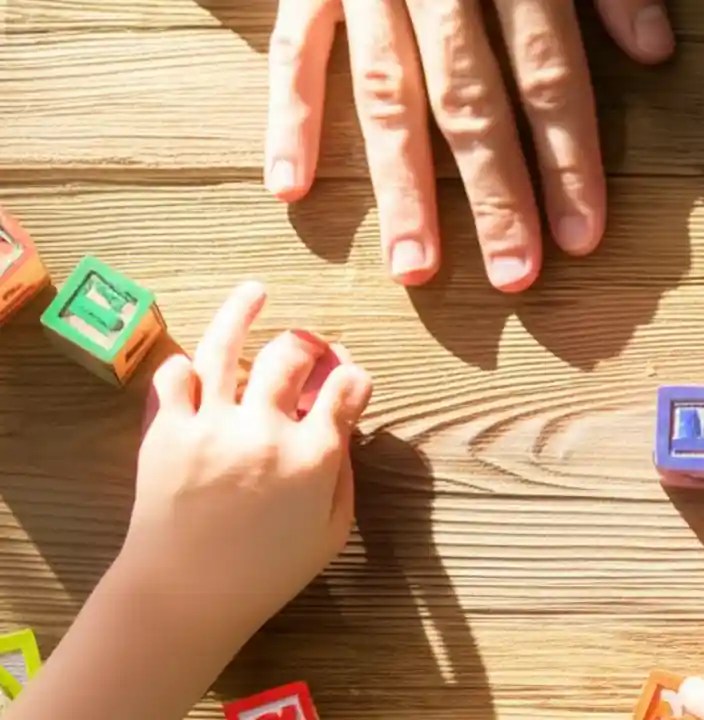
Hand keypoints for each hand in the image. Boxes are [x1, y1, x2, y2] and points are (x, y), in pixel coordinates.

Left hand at [124, 281, 372, 632]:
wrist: (184, 593)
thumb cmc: (266, 573)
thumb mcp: (330, 534)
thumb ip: (343, 476)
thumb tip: (343, 432)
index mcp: (313, 456)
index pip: (346, 389)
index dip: (353, 376)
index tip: (351, 377)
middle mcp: (266, 428)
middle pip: (292, 355)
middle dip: (306, 343)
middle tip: (307, 347)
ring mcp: (212, 423)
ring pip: (229, 346)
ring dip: (244, 311)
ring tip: (255, 291)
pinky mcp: (167, 428)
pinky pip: (176, 375)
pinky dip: (189, 364)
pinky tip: (199, 362)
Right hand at [265, 0, 674, 290]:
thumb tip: (655, 52)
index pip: (549, 74)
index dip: (569, 158)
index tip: (584, 237)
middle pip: (470, 99)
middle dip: (496, 193)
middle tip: (515, 276)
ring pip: (385, 91)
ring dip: (400, 186)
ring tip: (416, 268)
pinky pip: (290, 48)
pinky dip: (288, 116)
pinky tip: (290, 191)